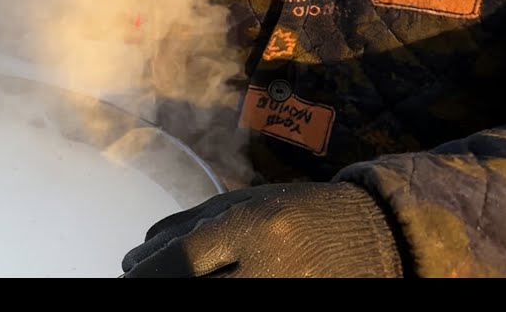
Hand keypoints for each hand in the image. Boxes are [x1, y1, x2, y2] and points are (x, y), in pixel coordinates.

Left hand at [121, 182, 404, 277]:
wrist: (379, 240)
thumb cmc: (299, 214)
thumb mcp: (245, 204)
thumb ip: (187, 226)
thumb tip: (133, 259)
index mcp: (256, 229)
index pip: (184, 261)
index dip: (146, 274)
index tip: (125, 272)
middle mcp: (273, 269)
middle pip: (193, 288)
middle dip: (156, 287)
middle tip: (133, 282)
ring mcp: (289, 294)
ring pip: (215, 302)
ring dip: (180, 297)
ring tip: (165, 284)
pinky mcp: (299, 306)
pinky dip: (217, 299)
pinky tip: (199, 293)